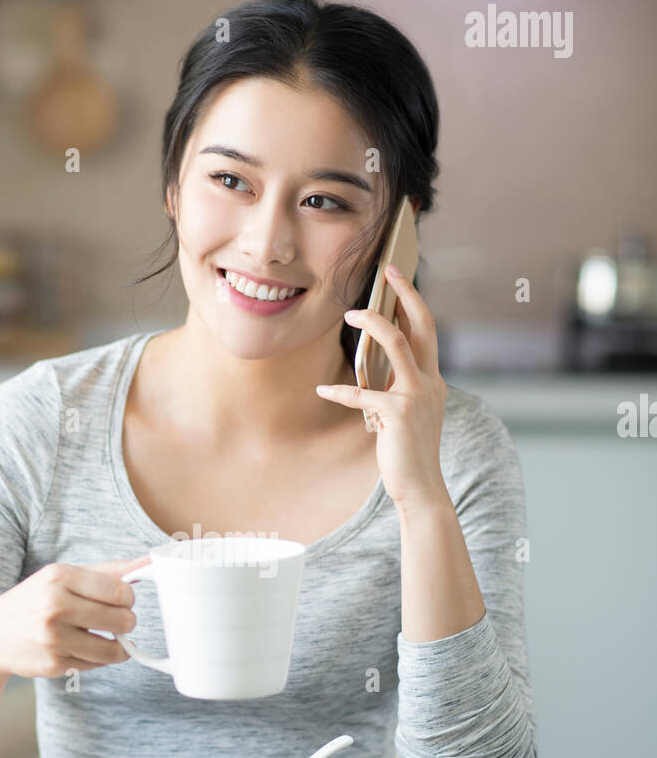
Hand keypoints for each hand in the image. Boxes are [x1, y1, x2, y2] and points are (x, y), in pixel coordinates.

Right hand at [0, 556, 149, 678]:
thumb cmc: (34, 602)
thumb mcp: (61, 577)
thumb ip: (106, 571)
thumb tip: (146, 564)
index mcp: (59, 577)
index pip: (121, 591)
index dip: (128, 599)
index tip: (121, 601)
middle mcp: (55, 606)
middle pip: (123, 620)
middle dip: (126, 622)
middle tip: (115, 621)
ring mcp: (54, 638)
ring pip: (115, 648)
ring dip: (117, 645)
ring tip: (105, 637)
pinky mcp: (55, 664)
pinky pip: (98, 664)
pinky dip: (98, 658)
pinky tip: (83, 648)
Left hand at [316, 264, 447, 509]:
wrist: (421, 486)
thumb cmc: (408, 451)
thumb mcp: (408, 413)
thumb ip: (399, 388)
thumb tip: (376, 366)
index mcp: (434, 380)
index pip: (427, 331)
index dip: (413, 301)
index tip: (398, 277)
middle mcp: (431, 382)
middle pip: (423, 325)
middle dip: (406, 293)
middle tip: (388, 270)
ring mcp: (417, 396)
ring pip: (398, 344)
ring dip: (374, 324)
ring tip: (352, 313)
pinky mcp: (397, 414)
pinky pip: (363, 394)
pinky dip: (341, 391)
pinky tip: (323, 391)